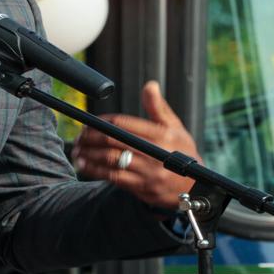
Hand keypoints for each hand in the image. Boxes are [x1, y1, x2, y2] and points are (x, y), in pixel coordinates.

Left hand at [75, 81, 201, 211]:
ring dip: (89, 155)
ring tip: (77, 151)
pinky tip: (86, 166)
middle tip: (79, 137)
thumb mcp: (176, 128)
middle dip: (91, 138)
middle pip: (114, 141)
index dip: (103, 122)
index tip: (90, 123)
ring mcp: (148, 172)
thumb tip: (150, 85)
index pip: (124, 123)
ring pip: (111, 160)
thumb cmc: (182, 153)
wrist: (196, 187)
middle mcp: (154, 152)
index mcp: (161, 134)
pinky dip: (96, 171)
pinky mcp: (143, 188)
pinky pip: (114, 177)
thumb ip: (158, 108)